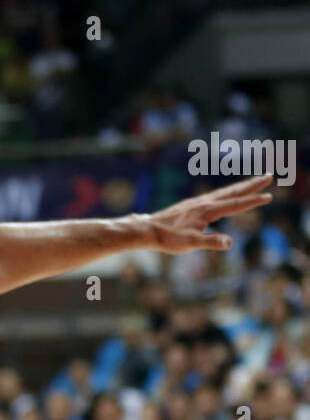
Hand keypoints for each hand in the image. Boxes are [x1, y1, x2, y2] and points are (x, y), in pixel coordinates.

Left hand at [143, 174, 272, 253]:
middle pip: (233, 192)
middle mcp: (205, 202)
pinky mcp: (193, 205)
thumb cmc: (169, 239)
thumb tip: (229, 243)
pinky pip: (216, 195)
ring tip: (255, 180)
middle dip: (252, 184)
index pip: (236, 204)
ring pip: (225, 192)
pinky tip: (228, 194)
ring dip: (242, 186)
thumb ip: (211, 242)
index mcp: (208, 211)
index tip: (269, 195)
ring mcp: (199, 202)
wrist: (149, 229)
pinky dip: (228, 191)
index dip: (253, 201)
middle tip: (269, 176)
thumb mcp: (191, 244)